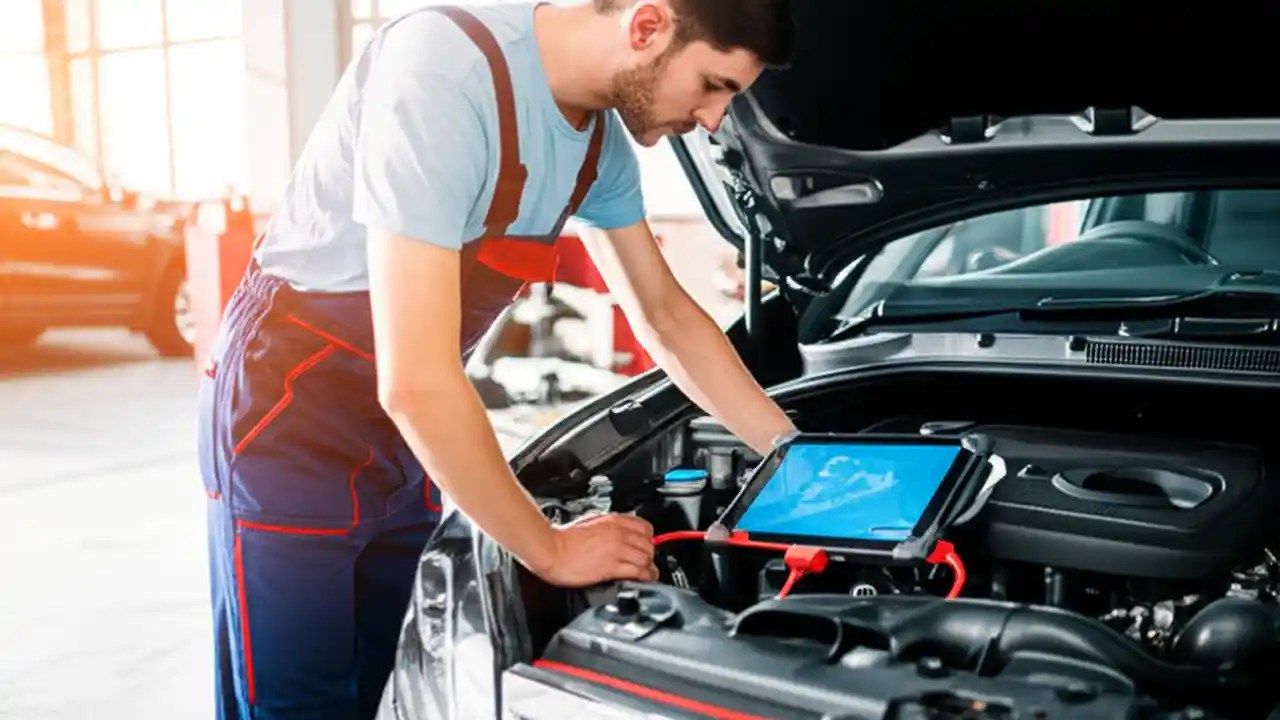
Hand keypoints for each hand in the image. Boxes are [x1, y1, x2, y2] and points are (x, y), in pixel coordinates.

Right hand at [535, 513, 658, 587]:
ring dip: (648, 567)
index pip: (645, 527)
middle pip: (648, 544)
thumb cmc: (564, 539)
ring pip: (646, 558)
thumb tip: (619, 535)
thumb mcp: (591, 523)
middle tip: (646, 563)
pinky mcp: (611, 567)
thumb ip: (609, 528)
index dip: (648, 539)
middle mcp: (618, 534)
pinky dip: (644, 577)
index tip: (646, 546)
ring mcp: (616, 550)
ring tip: (647, 574)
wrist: (551, 550)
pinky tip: (643, 580)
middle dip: (649, 555)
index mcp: (613, 521)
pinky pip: (637, 572)